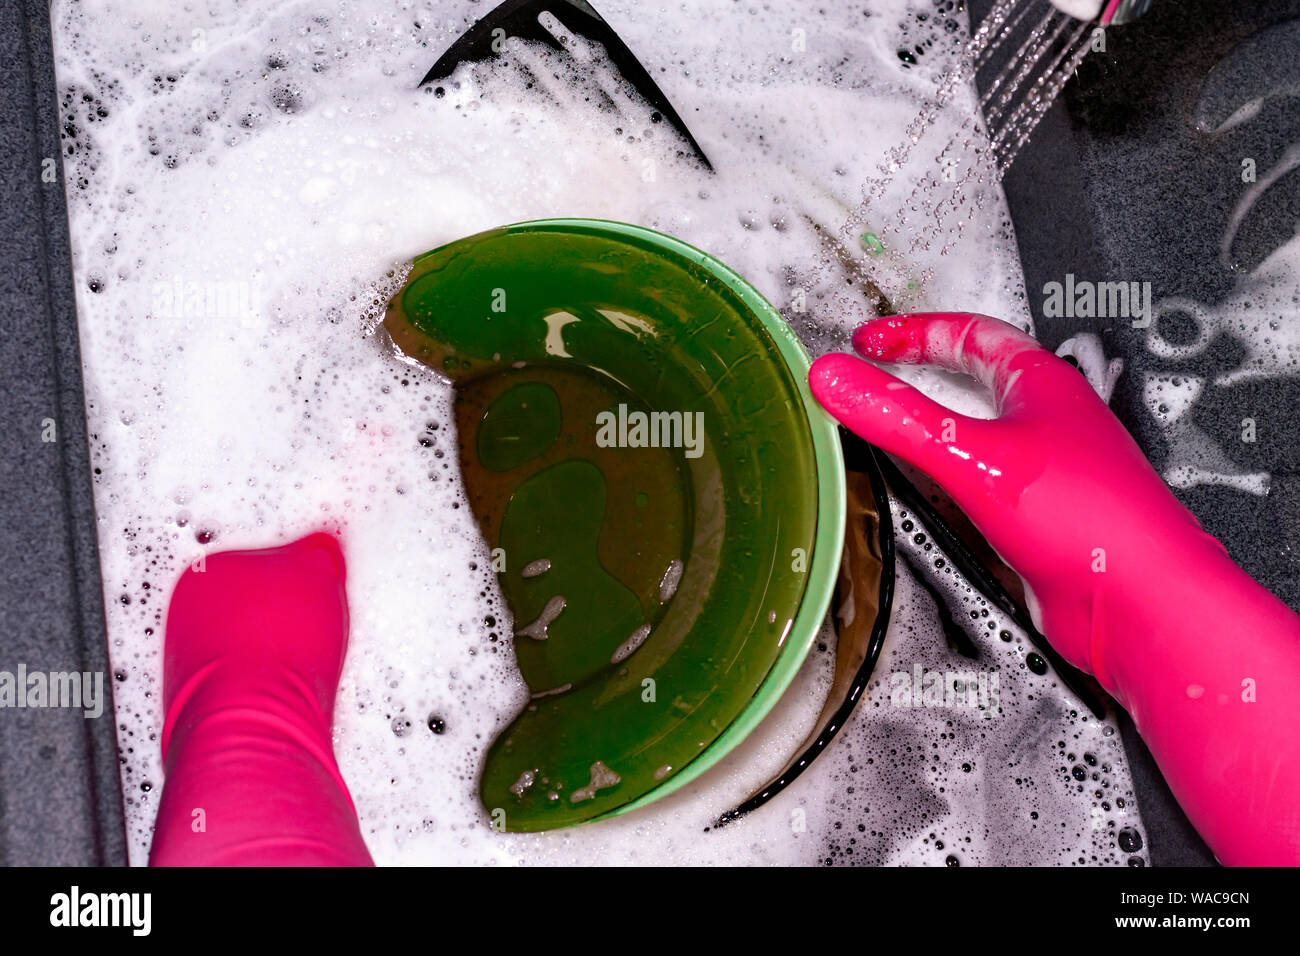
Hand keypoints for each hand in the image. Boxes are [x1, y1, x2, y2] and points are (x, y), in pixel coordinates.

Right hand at [810, 312, 1299, 864]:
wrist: (1141, 606)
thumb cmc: (1095, 524)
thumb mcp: (974, 457)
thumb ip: (898, 416)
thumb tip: (839, 378)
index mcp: (1042, 386)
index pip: (968, 333)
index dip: (912, 333)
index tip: (869, 341)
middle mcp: (1047, 424)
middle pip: (973, 384)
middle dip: (922, 380)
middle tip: (878, 379)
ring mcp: (1044, 475)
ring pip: (975, 442)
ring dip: (931, 442)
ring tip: (891, 440)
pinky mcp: (1037, 523)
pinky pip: (978, 493)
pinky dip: (945, 493)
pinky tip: (929, 510)